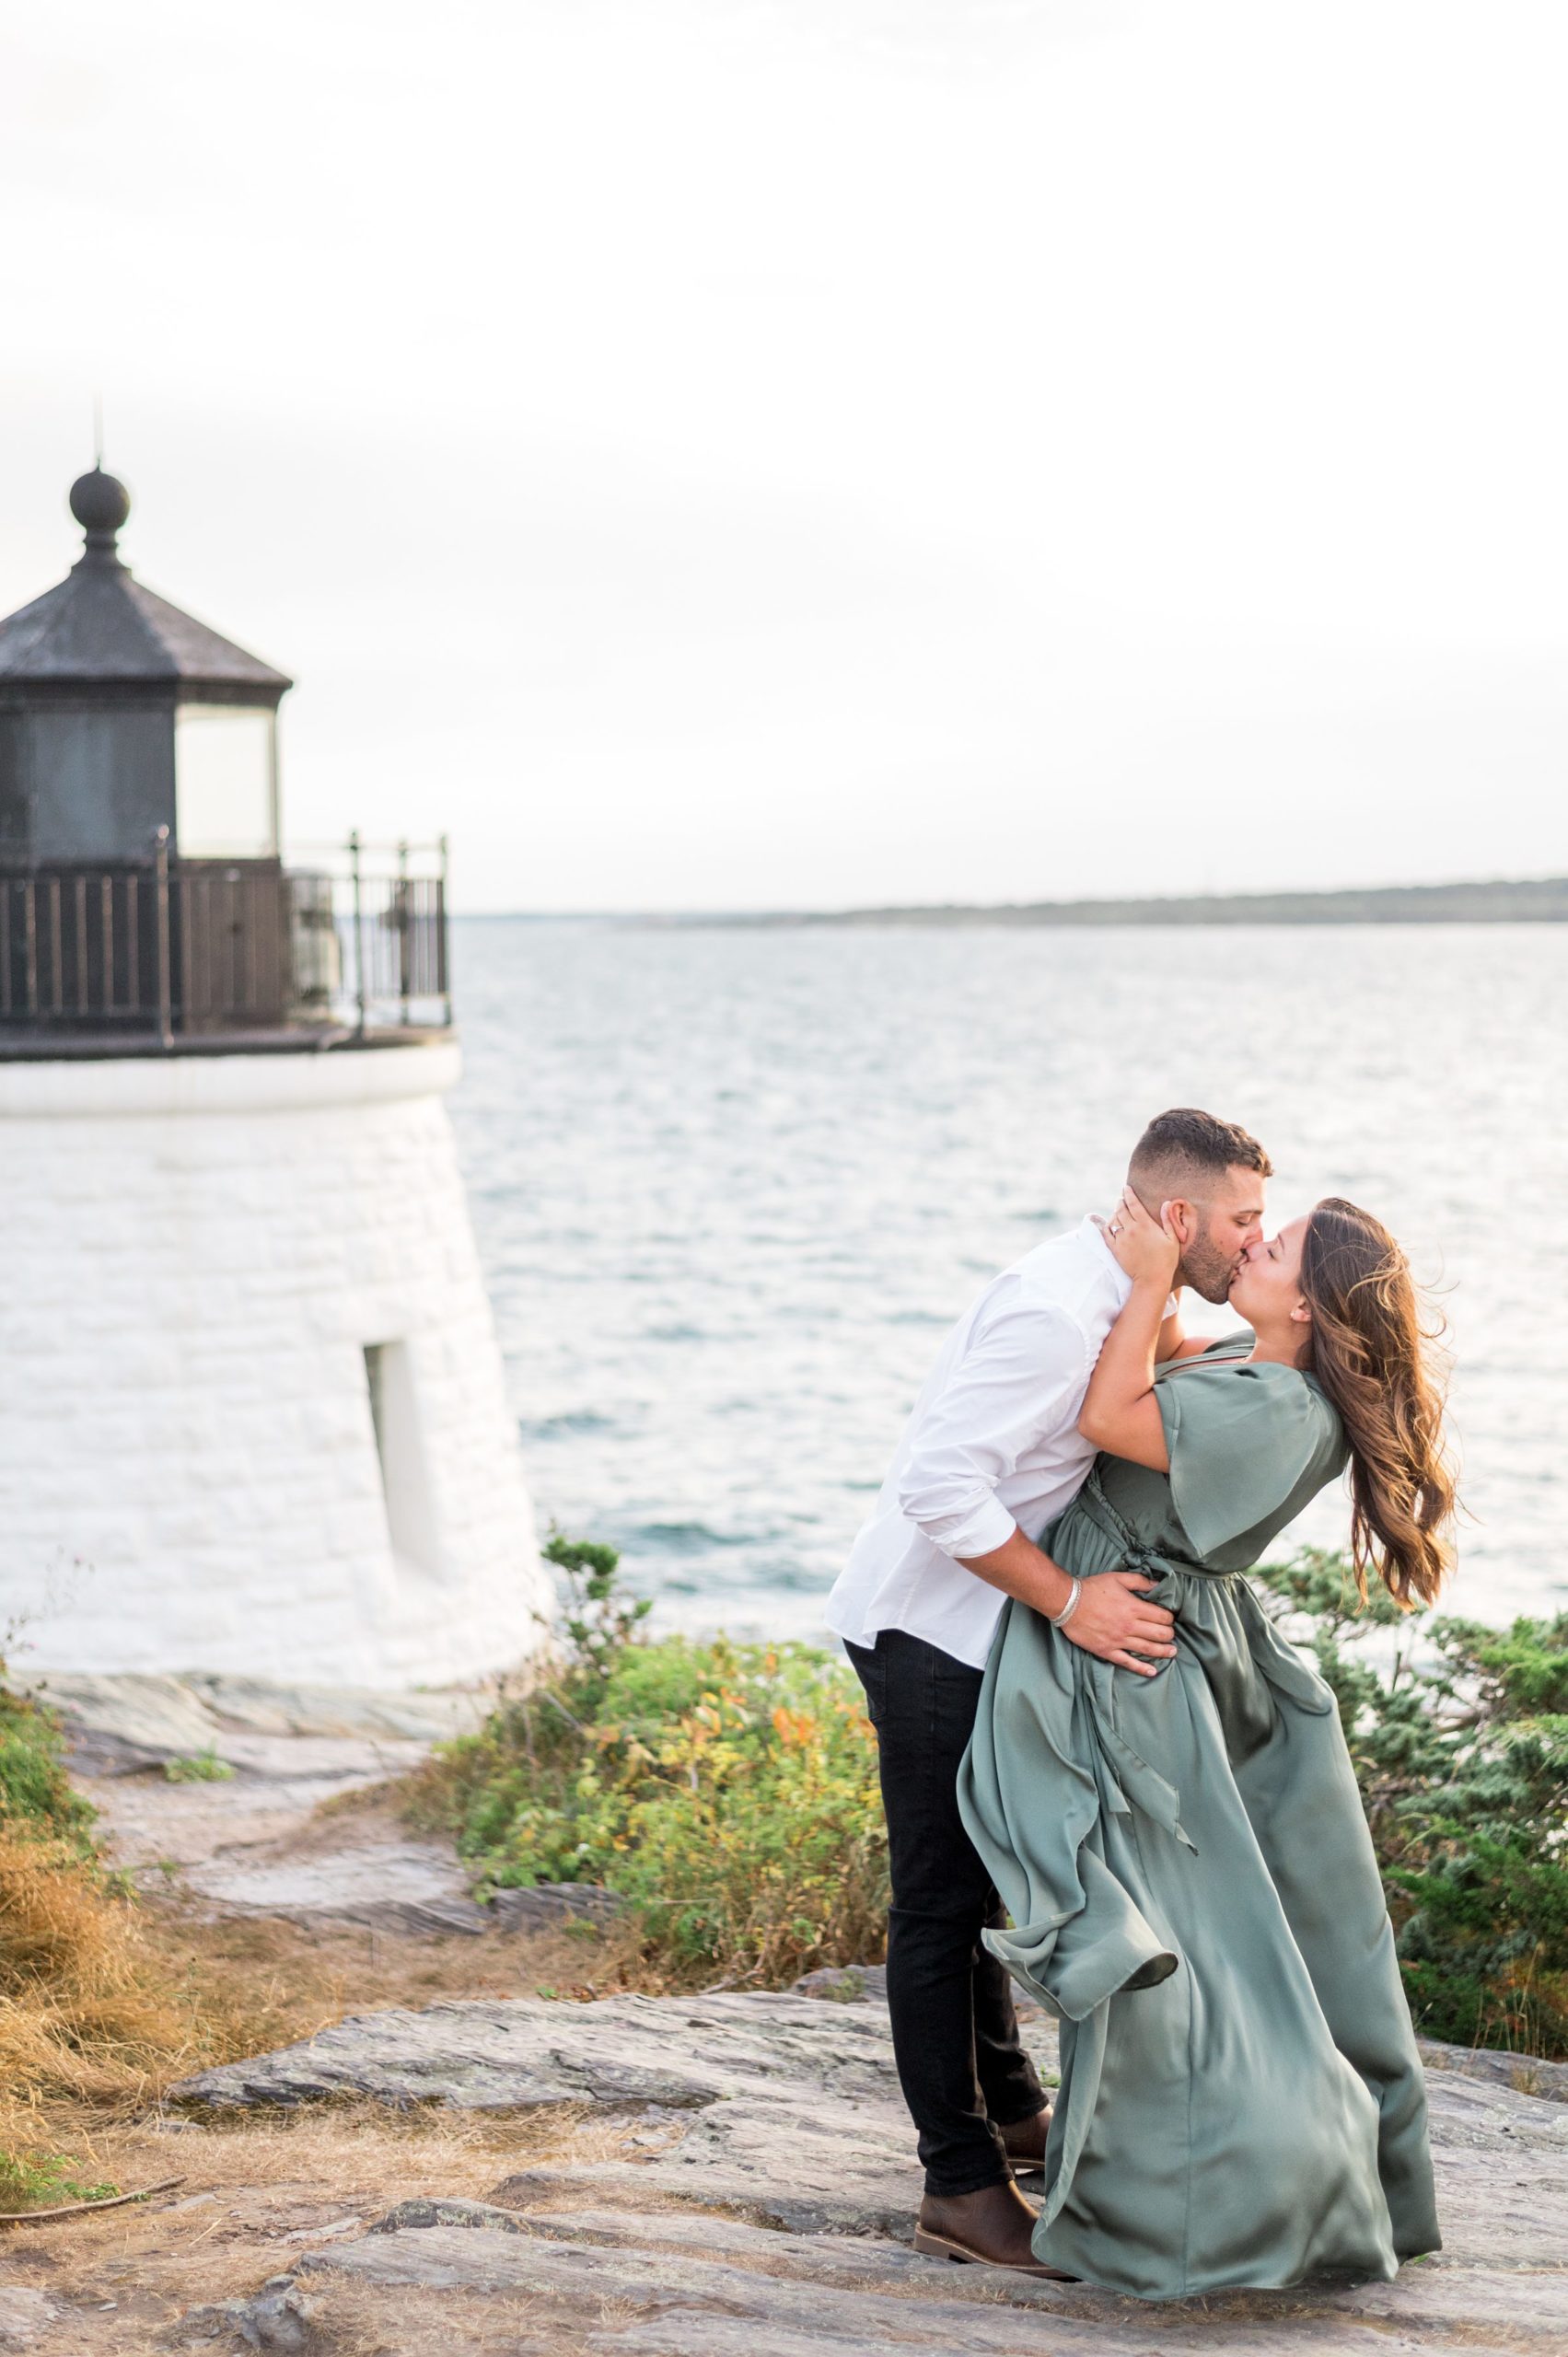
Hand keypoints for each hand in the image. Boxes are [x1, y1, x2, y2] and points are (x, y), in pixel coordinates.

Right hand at [1061, 1570, 1177, 1676]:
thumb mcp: (1117, 1578)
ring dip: (1163, 1651)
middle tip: (1171, 1635)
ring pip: (1148, 1649)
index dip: (1169, 1618)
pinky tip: (1152, 1671)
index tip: (1169, 1618)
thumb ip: (1140, 1582)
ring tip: (1172, 1652)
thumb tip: (1158, 1585)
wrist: (1067, 1602)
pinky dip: (1141, 1668)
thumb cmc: (1092, 1588)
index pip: (1162, 1617)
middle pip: (1159, 1634)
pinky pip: (1127, 1662)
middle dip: (1169, 1635)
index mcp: (1133, 1607)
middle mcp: (1129, 1626)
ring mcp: (1119, 1640)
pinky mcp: (1107, 1650)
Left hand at [1100, 1185, 1180, 1288]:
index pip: (1133, 1203)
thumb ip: (1168, 1220)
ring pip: (1114, 1219)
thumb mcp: (1173, 1239)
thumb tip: (1167, 1202)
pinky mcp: (1115, 1249)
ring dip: (1115, 1213)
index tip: (1126, 1188)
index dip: (1129, 1193)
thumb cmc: (1166, 1260)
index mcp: (1145, 1224)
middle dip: (1121, 1202)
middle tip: (1122, 1199)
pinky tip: (1108, 1223)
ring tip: (1118, 1210)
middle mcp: (1131, 1229)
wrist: (1152, 1279)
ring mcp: (1121, 1239)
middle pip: (1121, 1209)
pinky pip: (1106, 1233)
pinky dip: (1106, 1226)